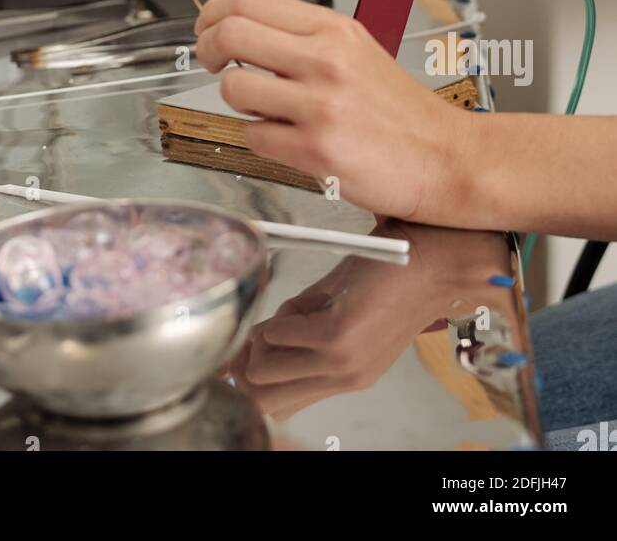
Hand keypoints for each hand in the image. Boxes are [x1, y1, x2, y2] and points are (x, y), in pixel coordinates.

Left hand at [194, 0, 477, 223]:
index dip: (211, 13)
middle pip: (229, 33)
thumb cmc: (400, 110)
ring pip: (233, 88)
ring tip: (266, 108)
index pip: (247, 0)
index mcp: (333, 29)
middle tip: (212, 61)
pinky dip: (263, 140)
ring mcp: (320, 105)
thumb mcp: (357, 50)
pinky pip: (255, 137)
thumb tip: (238, 30)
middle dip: (206, 49)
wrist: (447, 157)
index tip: (206, 28)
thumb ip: (302, 38)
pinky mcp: (317, 151)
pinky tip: (290, 140)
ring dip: (238, 102)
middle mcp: (326, 60)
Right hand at [227, 224, 512, 419]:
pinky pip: (280, 335)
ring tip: (276, 319)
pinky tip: (295, 306)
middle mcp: (343, 377)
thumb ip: (301, 333)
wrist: (433, 265)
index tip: (238, 357)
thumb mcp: (342, 315)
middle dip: (244, 368)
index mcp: (344, 377)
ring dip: (258, 344)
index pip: (278, 405)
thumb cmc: (392, 280)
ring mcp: (340, 360)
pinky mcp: (337, 333)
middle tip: (246, 339)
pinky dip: (275, 320)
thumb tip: (258, 338)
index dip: (249, 383)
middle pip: (265, 398)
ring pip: (267, 372)